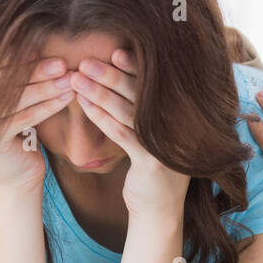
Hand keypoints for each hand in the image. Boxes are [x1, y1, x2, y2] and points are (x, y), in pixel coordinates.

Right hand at [0, 55, 75, 193]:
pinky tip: (67, 98)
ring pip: (15, 99)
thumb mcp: (15, 95)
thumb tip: (37, 32)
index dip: (18, 54)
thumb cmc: (19, 127)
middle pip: (3, 80)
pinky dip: (48, 106)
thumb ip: (17, 70)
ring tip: (70, 80)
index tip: (45, 44)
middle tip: (63, 63)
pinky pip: (24, 117)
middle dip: (35, 70)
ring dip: (46, 87)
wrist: (18, 173)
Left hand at [69, 49, 190, 215]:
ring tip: (77, 78)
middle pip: (142, 94)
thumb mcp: (155, 135)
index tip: (115, 51)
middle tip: (87, 61)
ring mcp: (168, 144)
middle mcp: (182, 127)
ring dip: (100, 92)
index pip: (158, 84)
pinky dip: (100, 116)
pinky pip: (121, 133)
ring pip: (128, 111)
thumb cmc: (152, 167)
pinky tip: (83, 104)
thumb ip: (149, 107)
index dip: (137, 66)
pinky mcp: (152, 162)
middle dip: (112, 75)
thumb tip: (125, 71)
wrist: (159, 210)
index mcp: (185, 116)